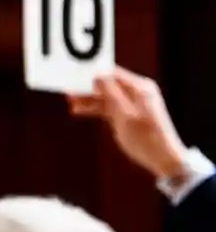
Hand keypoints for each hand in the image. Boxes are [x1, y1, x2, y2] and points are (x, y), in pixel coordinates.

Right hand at [68, 67, 186, 179]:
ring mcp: (132, 104)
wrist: (162, 158)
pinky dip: (94, 108)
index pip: (112, 74)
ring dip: (89, 99)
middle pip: (107, 84)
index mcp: (140, 88)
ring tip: (71, 101)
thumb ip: (111, 94)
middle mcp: (137, 92)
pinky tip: (80, 110)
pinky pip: (108, 107)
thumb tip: (97, 76)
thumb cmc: (147, 137)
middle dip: (88, 87)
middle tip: (70, 90)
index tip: (76, 75)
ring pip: (105, 96)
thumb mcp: (125, 114)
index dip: (93, 74)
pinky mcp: (127, 115)